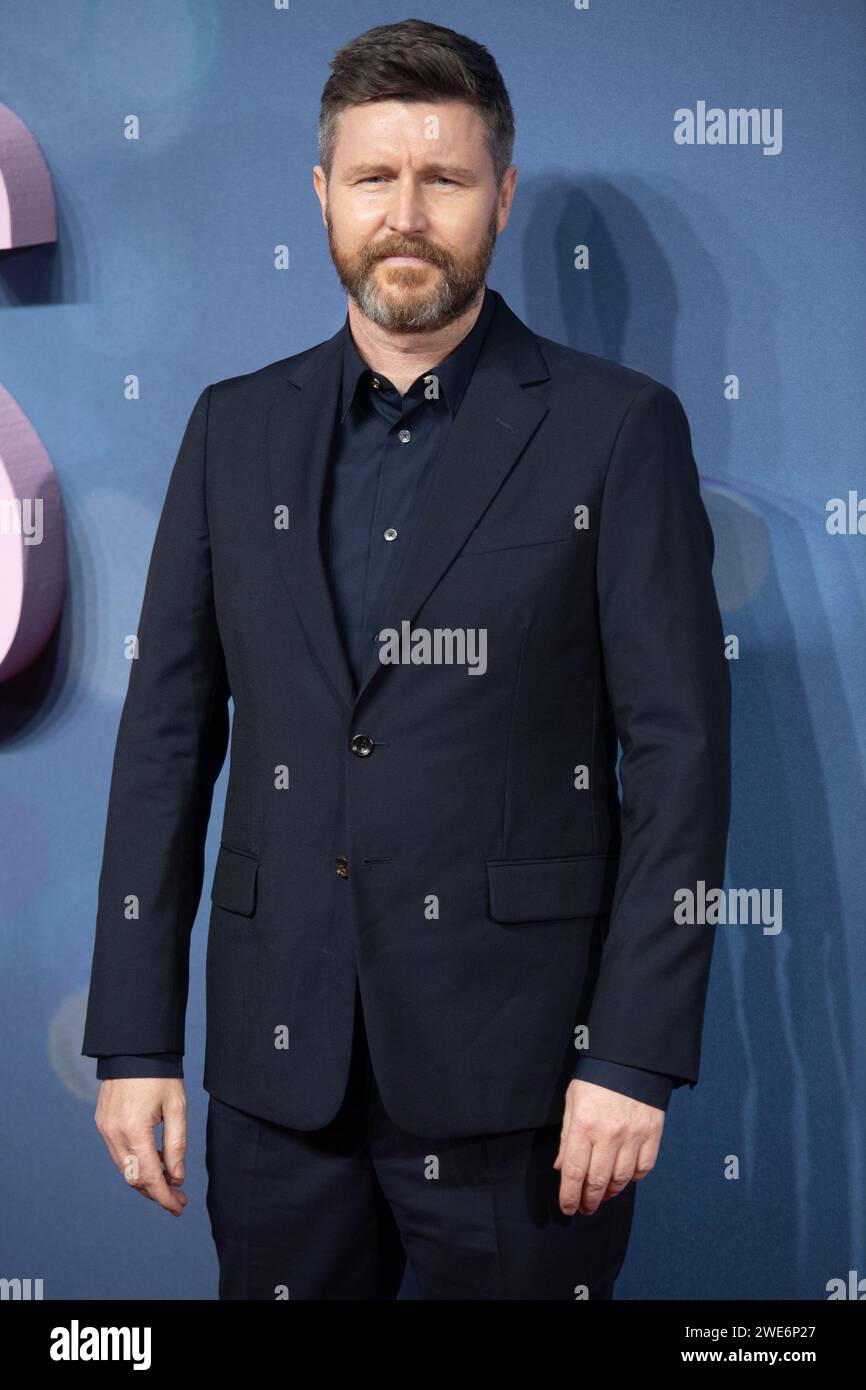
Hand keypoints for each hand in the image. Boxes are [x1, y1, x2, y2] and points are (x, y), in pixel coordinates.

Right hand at [95, 1077, 187, 1215]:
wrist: (134, 1048)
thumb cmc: (160, 1075)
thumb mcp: (177, 1107)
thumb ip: (177, 1144)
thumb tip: (177, 1177)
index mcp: (134, 1131)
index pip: (150, 1177)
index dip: (165, 1197)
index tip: (179, 1207)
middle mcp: (114, 1134)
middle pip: (134, 1178)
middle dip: (156, 1192)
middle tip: (178, 1199)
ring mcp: (105, 1129)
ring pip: (125, 1168)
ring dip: (146, 1179)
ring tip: (169, 1181)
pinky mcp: (102, 1123)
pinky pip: (118, 1153)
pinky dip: (136, 1162)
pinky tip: (155, 1160)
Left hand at [554, 1078, 663, 1215]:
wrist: (631, 1059)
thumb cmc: (596, 1079)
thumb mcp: (572, 1101)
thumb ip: (566, 1136)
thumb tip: (561, 1168)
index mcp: (584, 1124)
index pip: (573, 1172)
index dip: (569, 1196)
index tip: (567, 1208)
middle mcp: (609, 1134)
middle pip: (597, 1181)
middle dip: (589, 1201)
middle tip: (585, 1208)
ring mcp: (633, 1135)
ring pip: (621, 1178)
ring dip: (610, 1192)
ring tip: (602, 1195)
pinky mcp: (652, 1133)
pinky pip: (643, 1168)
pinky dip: (633, 1178)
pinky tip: (623, 1178)